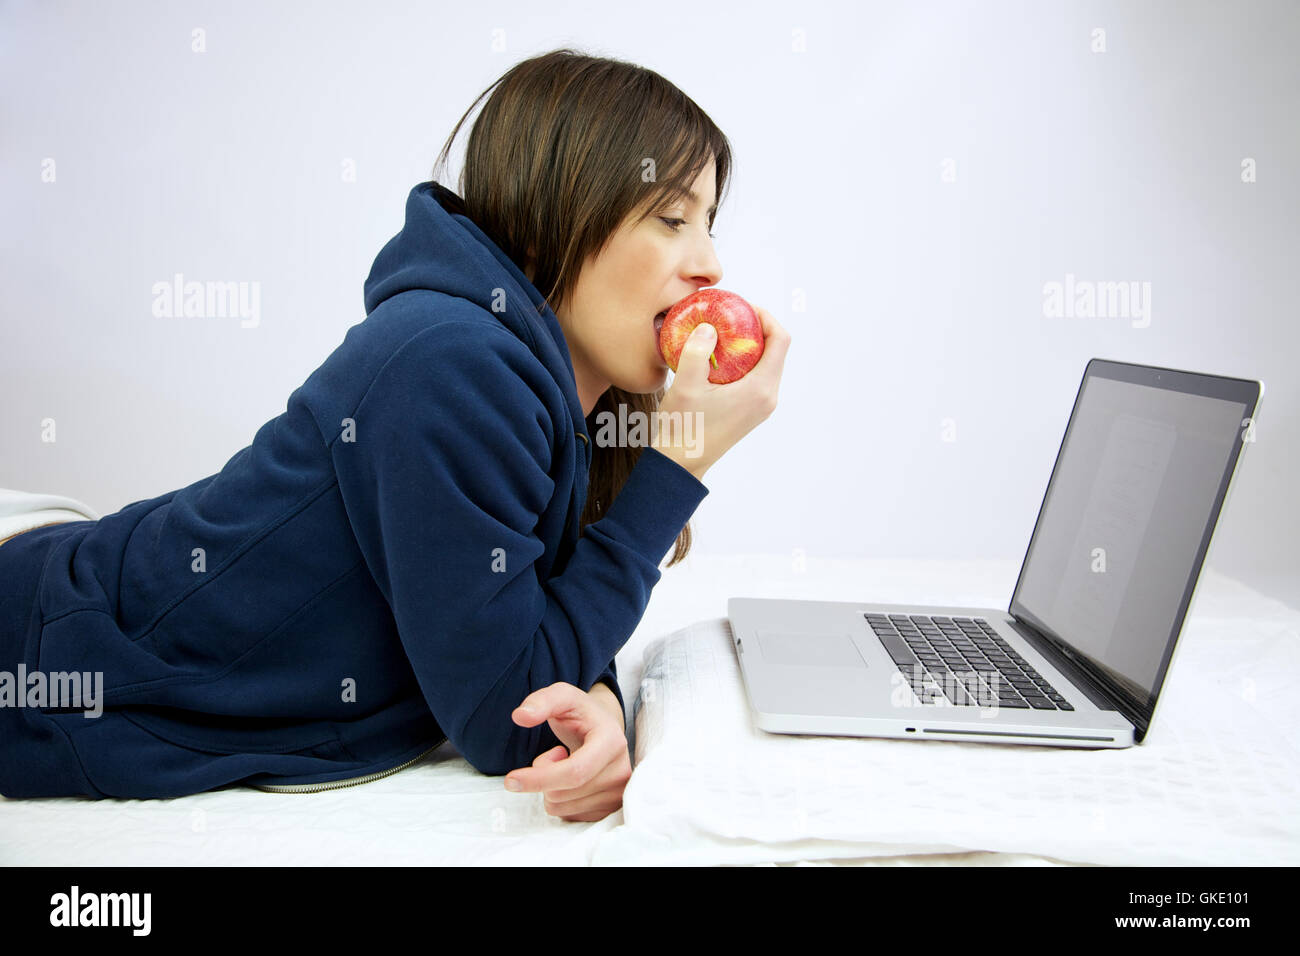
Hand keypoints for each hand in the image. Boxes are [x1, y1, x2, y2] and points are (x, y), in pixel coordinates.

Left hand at [503, 682, 631, 821]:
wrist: (603, 731)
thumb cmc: (581, 714)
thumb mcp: (562, 697)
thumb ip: (541, 701)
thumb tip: (521, 716)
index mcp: (612, 742)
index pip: (574, 772)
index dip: (540, 778)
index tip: (511, 779)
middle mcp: (621, 772)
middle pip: (562, 792)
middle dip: (542, 776)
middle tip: (555, 753)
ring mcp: (617, 794)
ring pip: (561, 807)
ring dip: (551, 787)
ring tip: (567, 764)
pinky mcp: (608, 810)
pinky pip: (567, 816)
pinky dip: (559, 799)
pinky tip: (572, 780)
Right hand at [653, 304, 790, 480]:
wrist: (681, 464)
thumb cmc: (683, 428)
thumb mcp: (685, 386)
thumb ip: (697, 352)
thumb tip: (709, 327)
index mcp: (761, 389)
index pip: (781, 341)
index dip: (766, 317)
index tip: (742, 307)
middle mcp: (768, 397)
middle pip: (776, 350)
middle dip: (757, 328)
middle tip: (730, 315)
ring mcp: (762, 406)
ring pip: (767, 363)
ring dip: (750, 344)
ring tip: (723, 332)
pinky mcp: (752, 411)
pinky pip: (757, 377)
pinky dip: (744, 361)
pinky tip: (718, 357)